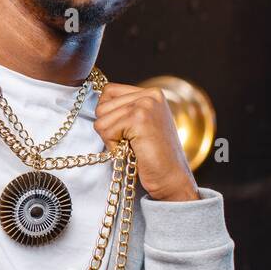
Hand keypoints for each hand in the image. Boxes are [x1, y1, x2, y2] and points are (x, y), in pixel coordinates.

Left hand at [93, 83, 199, 200]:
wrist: (171, 178)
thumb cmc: (154, 156)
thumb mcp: (142, 124)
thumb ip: (125, 110)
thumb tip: (98, 104)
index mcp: (151, 93)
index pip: (108, 91)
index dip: (108, 115)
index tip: (125, 131)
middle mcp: (150, 94)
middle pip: (102, 105)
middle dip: (109, 128)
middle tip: (131, 142)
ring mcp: (146, 105)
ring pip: (101, 119)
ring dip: (111, 139)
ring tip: (132, 146)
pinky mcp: (139, 119)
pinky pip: (106, 131)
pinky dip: (114, 146)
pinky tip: (132, 151)